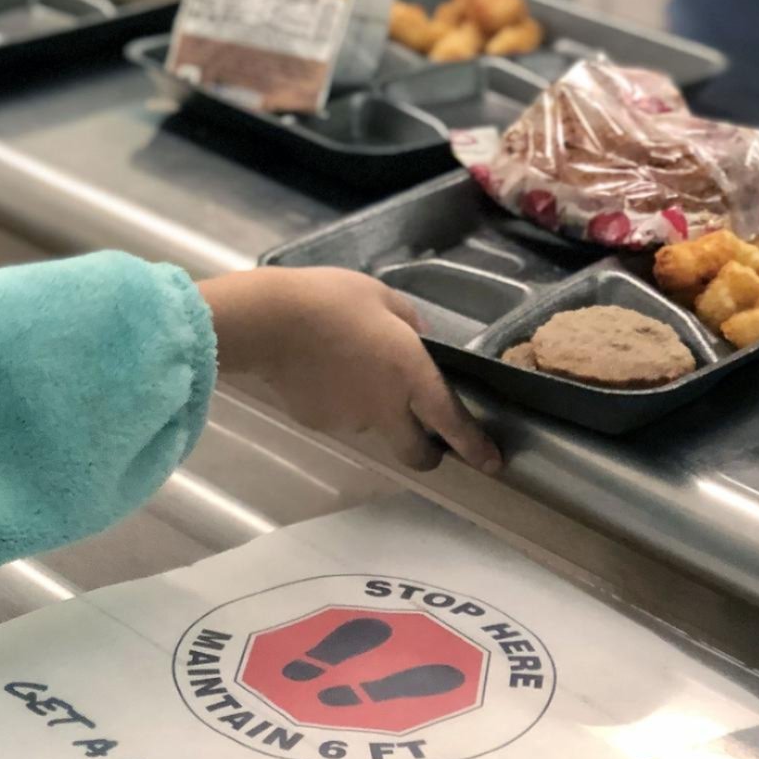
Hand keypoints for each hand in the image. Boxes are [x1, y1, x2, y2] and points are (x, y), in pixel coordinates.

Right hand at [198, 267, 500, 473]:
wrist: (267, 322)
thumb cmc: (329, 300)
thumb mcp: (381, 296)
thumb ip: (408, 322)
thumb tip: (418, 338)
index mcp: (410, 374)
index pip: (452, 421)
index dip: (475, 446)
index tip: (491, 463)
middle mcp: (385, 407)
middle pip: (415, 453)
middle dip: (427, 454)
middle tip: (425, 440)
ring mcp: (350, 420)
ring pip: (372, 425)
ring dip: (371, 408)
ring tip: (346, 366)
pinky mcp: (318, 422)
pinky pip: (338, 415)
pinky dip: (337, 401)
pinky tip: (319, 371)